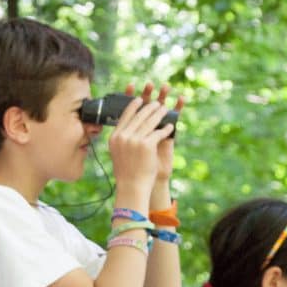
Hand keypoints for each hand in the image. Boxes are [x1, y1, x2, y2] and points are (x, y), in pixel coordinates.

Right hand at [107, 84, 175, 200]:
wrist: (132, 186)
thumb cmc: (127, 172)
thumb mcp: (118, 152)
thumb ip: (122, 139)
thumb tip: (127, 127)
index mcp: (115, 137)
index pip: (124, 116)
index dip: (133, 105)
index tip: (140, 99)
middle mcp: (123, 136)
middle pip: (139, 116)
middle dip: (149, 107)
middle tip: (157, 103)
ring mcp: (135, 140)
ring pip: (150, 122)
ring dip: (159, 114)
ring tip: (165, 109)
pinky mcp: (147, 145)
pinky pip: (159, 132)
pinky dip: (166, 129)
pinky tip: (170, 126)